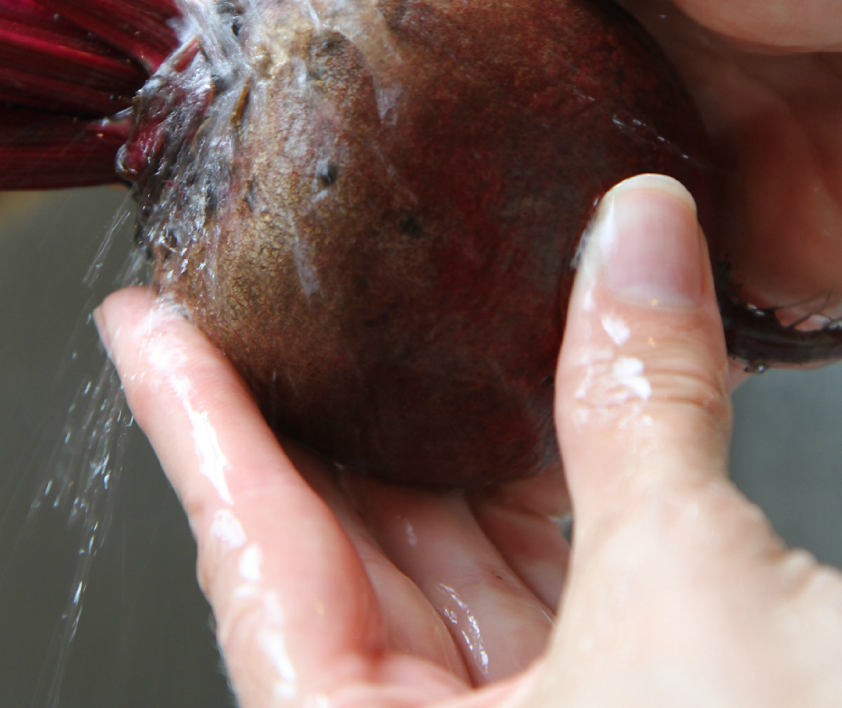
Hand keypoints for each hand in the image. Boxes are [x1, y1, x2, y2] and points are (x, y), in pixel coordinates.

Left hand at [97, 174, 841, 706]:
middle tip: (314, 288)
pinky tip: (559, 394)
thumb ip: (644, 407)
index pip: (249, 558)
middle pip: (345, 553)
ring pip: (455, 563)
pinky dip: (560, 484)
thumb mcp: (695, 600)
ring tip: (438, 312)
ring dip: (465, 435)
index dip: (195, 423)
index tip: (147, 328)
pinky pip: (552, 583)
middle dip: (338, 409)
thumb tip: (633, 242)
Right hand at [269, 0, 841, 310]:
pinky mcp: (761, 246)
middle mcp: (629, 30)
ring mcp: (688, 144)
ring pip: (539, 216)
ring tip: (348, 313)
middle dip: (379, 162)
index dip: (327, 17)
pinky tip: (495, 366)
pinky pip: (643, 300)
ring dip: (468, 259)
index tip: (230, 75)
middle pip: (466, 109)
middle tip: (264, 222)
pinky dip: (583, 333)